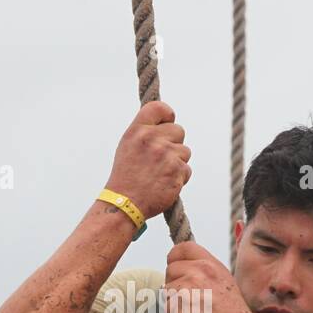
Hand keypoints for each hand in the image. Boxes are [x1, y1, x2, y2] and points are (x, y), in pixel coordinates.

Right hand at [103, 101, 191, 219]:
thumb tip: (166, 122)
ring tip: (160, 174)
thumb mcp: (128, 147)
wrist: (125, 204)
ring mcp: (166, 154)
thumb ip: (145, 132)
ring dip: (177, 162)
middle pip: (179, 130)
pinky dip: (179, 178)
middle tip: (161, 158)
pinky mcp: (177, 170)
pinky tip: (164, 184)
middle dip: (174, 143)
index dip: (168, 114)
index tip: (168, 122)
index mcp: (137, 131)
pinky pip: (187, 169)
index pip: (159, 108)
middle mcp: (151, 139)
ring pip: (185, 151)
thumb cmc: (126, 176)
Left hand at [163, 241, 256, 312]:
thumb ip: (205, 271)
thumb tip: (186, 268)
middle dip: (173, 282)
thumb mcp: (225, 281)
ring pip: (166, 288)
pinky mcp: (180, 304)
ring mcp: (189, 287)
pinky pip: (167, 305)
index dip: (174, 257)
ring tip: (191, 309)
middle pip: (171, 269)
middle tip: (186, 296)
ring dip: (174, 300)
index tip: (175, 266)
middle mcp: (199, 271)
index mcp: (211, 264)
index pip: (183, 247)